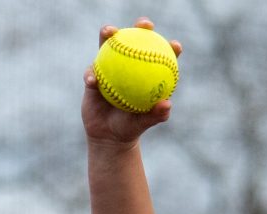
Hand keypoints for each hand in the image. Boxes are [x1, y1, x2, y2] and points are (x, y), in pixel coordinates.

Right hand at [80, 19, 182, 148]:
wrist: (108, 135)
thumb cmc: (130, 127)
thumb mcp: (143, 122)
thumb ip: (156, 114)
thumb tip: (167, 104)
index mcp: (144, 73)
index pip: (159, 56)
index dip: (169, 47)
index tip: (175, 46)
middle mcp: (127, 65)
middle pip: (134, 39)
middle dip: (140, 27)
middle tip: (144, 25)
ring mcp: (108, 68)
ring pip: (107, 46)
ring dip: (108, 35)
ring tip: (110, 32)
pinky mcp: (92, 76)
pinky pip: (91, 72)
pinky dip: (91, 75)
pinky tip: (93, 81)